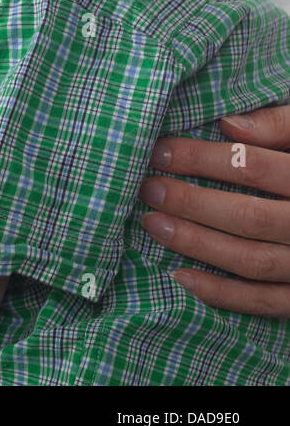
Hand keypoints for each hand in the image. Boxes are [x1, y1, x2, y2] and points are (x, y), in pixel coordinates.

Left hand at [141, 105, 289, 315]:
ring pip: (253, 260)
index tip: (159, 151)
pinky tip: (181, 277)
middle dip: (192, 203)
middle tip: (148, 188)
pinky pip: (266, 301)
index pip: (255, 167)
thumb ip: (280, 123)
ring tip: (152, 224)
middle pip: (250, 216)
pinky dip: (223, 295)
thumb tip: (228, 124)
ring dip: (198, 244)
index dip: (203, 158)